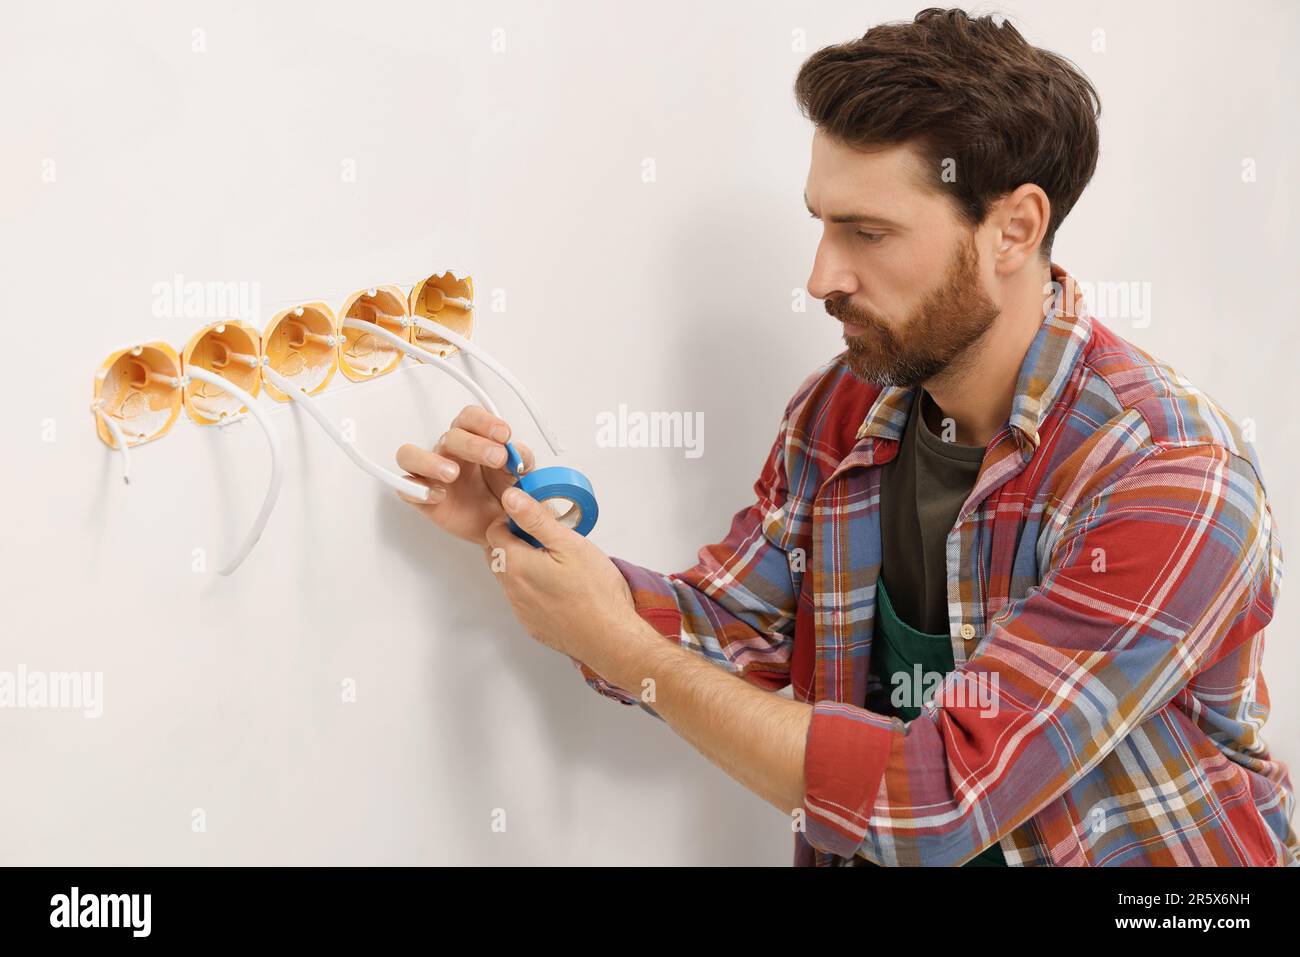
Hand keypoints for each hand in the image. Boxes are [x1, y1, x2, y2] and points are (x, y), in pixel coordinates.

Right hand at [395, 405, 533, 545]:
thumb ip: (522, 459)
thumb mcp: (522, 474)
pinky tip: (440, 496)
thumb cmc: (506, 493)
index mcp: (473, 438)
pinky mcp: (422, 497)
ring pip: (409, 455)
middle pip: (449, 436)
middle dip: (474, 444)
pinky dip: (418, 490)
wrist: (502, 526)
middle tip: (497, 458)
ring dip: (430, 461)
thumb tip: (516, 452)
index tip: (504, 434)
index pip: (470, 418)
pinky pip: (406, 488)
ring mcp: (430, 473)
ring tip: (453, 473)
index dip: (484, 422)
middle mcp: (448, 452)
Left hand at [483, 484, 636, 664]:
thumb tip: (510, 498)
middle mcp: (512, 590)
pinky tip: (560, 588)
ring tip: (557, 563)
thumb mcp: (569, 543)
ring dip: (524, 565)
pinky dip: (533, 587)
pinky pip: (523, 599)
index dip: (512, 521)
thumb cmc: (595, 591)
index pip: (493, 532)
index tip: (536, 522)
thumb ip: (535, 519)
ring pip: (510, 578)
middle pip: (498, 555)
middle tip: (547, 540)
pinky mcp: (533, 625)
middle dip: (514, 542)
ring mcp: (521, 610)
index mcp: (517, 565)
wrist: (610, 638)